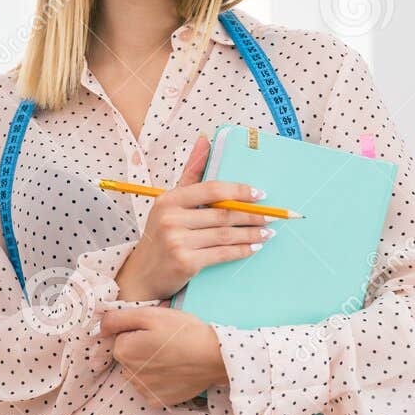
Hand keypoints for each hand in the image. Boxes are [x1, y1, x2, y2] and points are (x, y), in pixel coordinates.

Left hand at [99, 306, 227, 406]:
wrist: (214, 357)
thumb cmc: (184, 332)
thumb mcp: (151, 315)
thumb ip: (119, 318)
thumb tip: (100, 327)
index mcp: (124, 350)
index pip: (121, 337)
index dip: (138, 331)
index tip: (156, 331)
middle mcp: (128, 373)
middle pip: (128, 356)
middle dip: (141, 348)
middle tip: (165, 342)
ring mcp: (142, 390)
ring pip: (137, 372)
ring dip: (148, 364)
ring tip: (171, 356)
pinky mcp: (156, 400)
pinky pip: (149, 387)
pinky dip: (158, 380)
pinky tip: (173, 371)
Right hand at [114, 134, 271, 301]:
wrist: (143, 274)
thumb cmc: (161, 234)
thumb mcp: (170, 201)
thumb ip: (191, 172)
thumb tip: (205, 139)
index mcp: (169, 199)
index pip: (212, 189)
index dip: (239, 190)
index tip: (259, 194)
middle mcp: (171, 218)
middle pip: (223, 213)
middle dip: (252, 215)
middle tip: (272, 215)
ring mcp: (177, 241)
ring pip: (225, 234)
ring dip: (251, 233)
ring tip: (268, 232)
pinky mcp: (186, 263)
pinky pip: (222, 253)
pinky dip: (242, 251)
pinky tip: (254, 247)